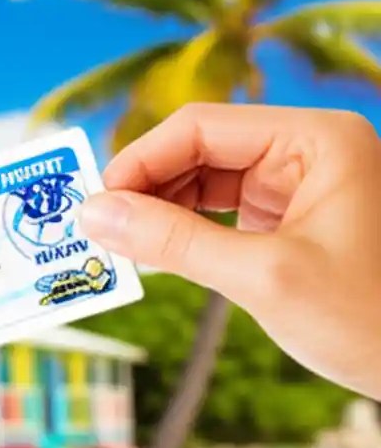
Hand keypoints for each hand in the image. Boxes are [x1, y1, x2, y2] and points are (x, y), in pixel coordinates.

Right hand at [79, 103, 380, 398]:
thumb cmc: (370, 320)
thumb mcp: (262, 277)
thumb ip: (173, 241)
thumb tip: (94, 214)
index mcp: (317, 139)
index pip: (201, 127)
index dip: (139, 161)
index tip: (93, 204)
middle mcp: (309, 149)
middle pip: (199, 149)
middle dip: (145, 186)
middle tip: (95, 227)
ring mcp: (302, 184)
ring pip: (204, 180)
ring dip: (158, 210)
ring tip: (116, 243)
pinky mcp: (293, 219)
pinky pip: (222, 212)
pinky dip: (183, 231)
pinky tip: (153, 252)